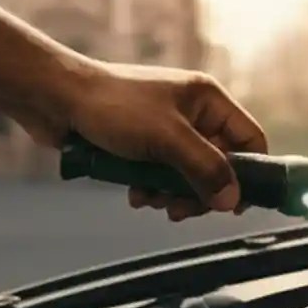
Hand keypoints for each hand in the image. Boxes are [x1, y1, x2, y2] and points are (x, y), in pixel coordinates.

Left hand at [18, 58, 267, 220]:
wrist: (56, 99)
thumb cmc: (113, 106)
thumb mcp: (168, 139)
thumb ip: (205, 169)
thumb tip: (232, 201)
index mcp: (208, 99)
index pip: (249, 139)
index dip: (250, 173)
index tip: (237, 205)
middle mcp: (192, 113)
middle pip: (219, 164)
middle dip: (200, 191)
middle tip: (181, 208)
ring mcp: (167, 129)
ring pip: (188, 175)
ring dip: (172, 194)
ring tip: (151, 199)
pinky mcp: (144, 144)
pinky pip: (162, 176)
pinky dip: (152, 188)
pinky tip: (135, 193)